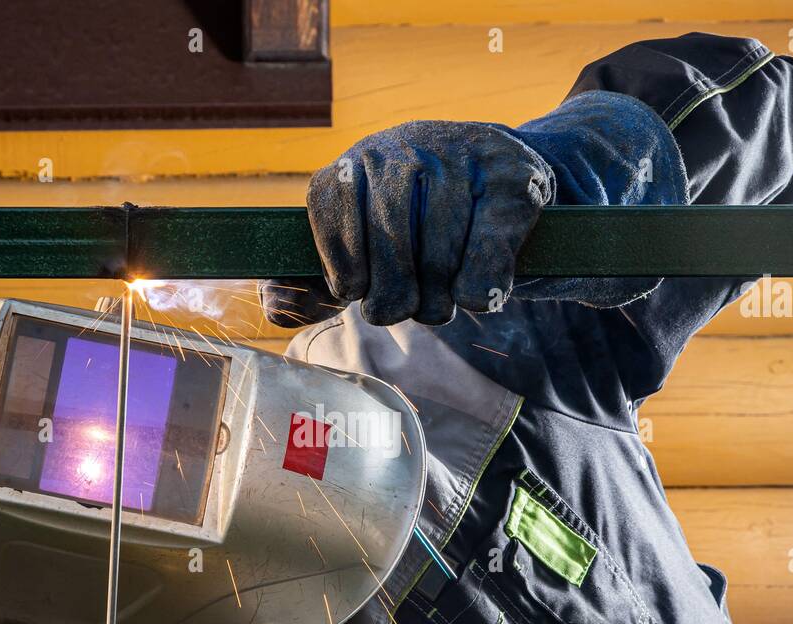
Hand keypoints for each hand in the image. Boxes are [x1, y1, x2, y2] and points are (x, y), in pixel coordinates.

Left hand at [263, 120, 554, 328]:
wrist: (511, 176)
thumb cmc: (423, 227)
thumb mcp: (369, 238)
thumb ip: (318, 277)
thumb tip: (277, 305)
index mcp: (359, 161)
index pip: (328, 208)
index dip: (342, 268)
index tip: (355, 289)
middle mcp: (406, 147)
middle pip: (386, 248)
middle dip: (392, 299)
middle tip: (403, 307)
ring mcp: (463, 158)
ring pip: (438, 263)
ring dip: (438, 304)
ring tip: (440, 302)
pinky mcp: (515, 182)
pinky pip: (485, 260)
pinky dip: (477, 293)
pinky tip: (475, 293)